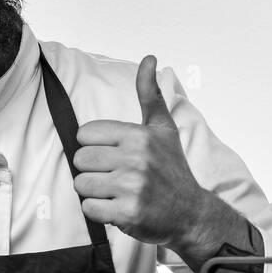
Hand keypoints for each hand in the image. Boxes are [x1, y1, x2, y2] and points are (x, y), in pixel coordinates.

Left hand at [72, 54, 212, 250]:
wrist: (191, 213)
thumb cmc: (172, 169)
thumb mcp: (163, 128)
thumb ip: (150, 94)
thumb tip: (149, 58)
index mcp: (139, 135)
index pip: (85, 135)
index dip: (95, 147)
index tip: (115, 156)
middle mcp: (136, 159)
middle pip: (80, 160)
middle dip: (93, 171)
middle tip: (116, 177)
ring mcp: (132, 187)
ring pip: (81, 184)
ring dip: (95, 192)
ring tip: (118, 192)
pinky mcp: (128, 213)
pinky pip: (90, 209)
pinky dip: (100, 212)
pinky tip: (119, 208)